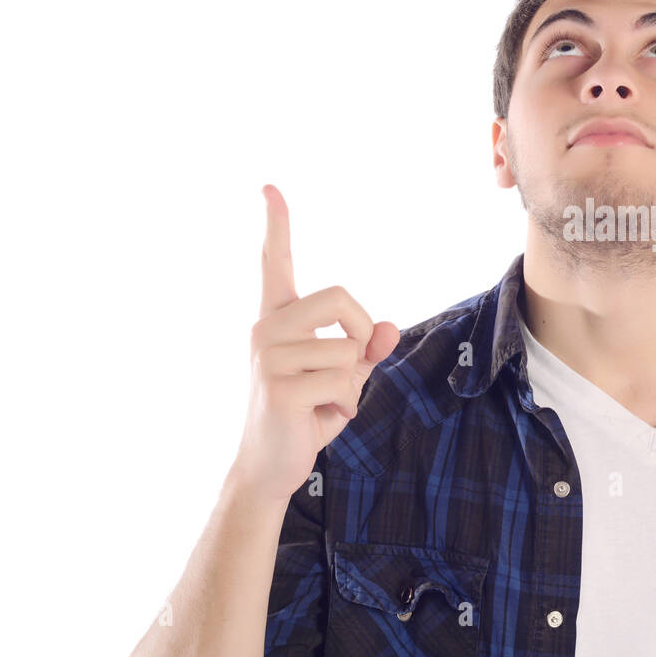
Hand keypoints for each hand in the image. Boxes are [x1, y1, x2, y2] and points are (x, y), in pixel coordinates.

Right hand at [230, 184, 399, 505]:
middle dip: (361, 333)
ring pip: (348, 351)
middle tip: (349, 367)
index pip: (275, 263)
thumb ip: (366, 350)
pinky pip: (342, 382)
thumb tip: (389, 327)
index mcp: (278, 320)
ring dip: (351, 384)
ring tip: (322, 404)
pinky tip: (318, 420)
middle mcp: (267, 329)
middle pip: (340, 298)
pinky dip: (346, 406)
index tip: (269, 188)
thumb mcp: (344, 378)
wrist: (271, 468)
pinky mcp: (278, 387)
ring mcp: (268, 357)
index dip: (276, 226)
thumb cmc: (306, 417)